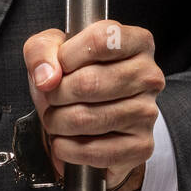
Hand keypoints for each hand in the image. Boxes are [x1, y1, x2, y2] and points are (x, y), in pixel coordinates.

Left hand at [24, 20, 164, 190]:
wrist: (90, 119)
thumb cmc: (75, 78)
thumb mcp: (53, 50)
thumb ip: (41, 51)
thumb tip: (47, 77)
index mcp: (136, 43)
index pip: (100, 40)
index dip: (68, 56)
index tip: (60, 66)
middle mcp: (149, 76)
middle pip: (88, 82)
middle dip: (56, 94)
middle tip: (53, 98)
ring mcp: (147, 113)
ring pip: (85, 118)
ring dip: (57, 122)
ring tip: (58, 119)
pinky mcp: (141, 146)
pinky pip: (92, 150)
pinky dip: (66, 148)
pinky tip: (66, 140)